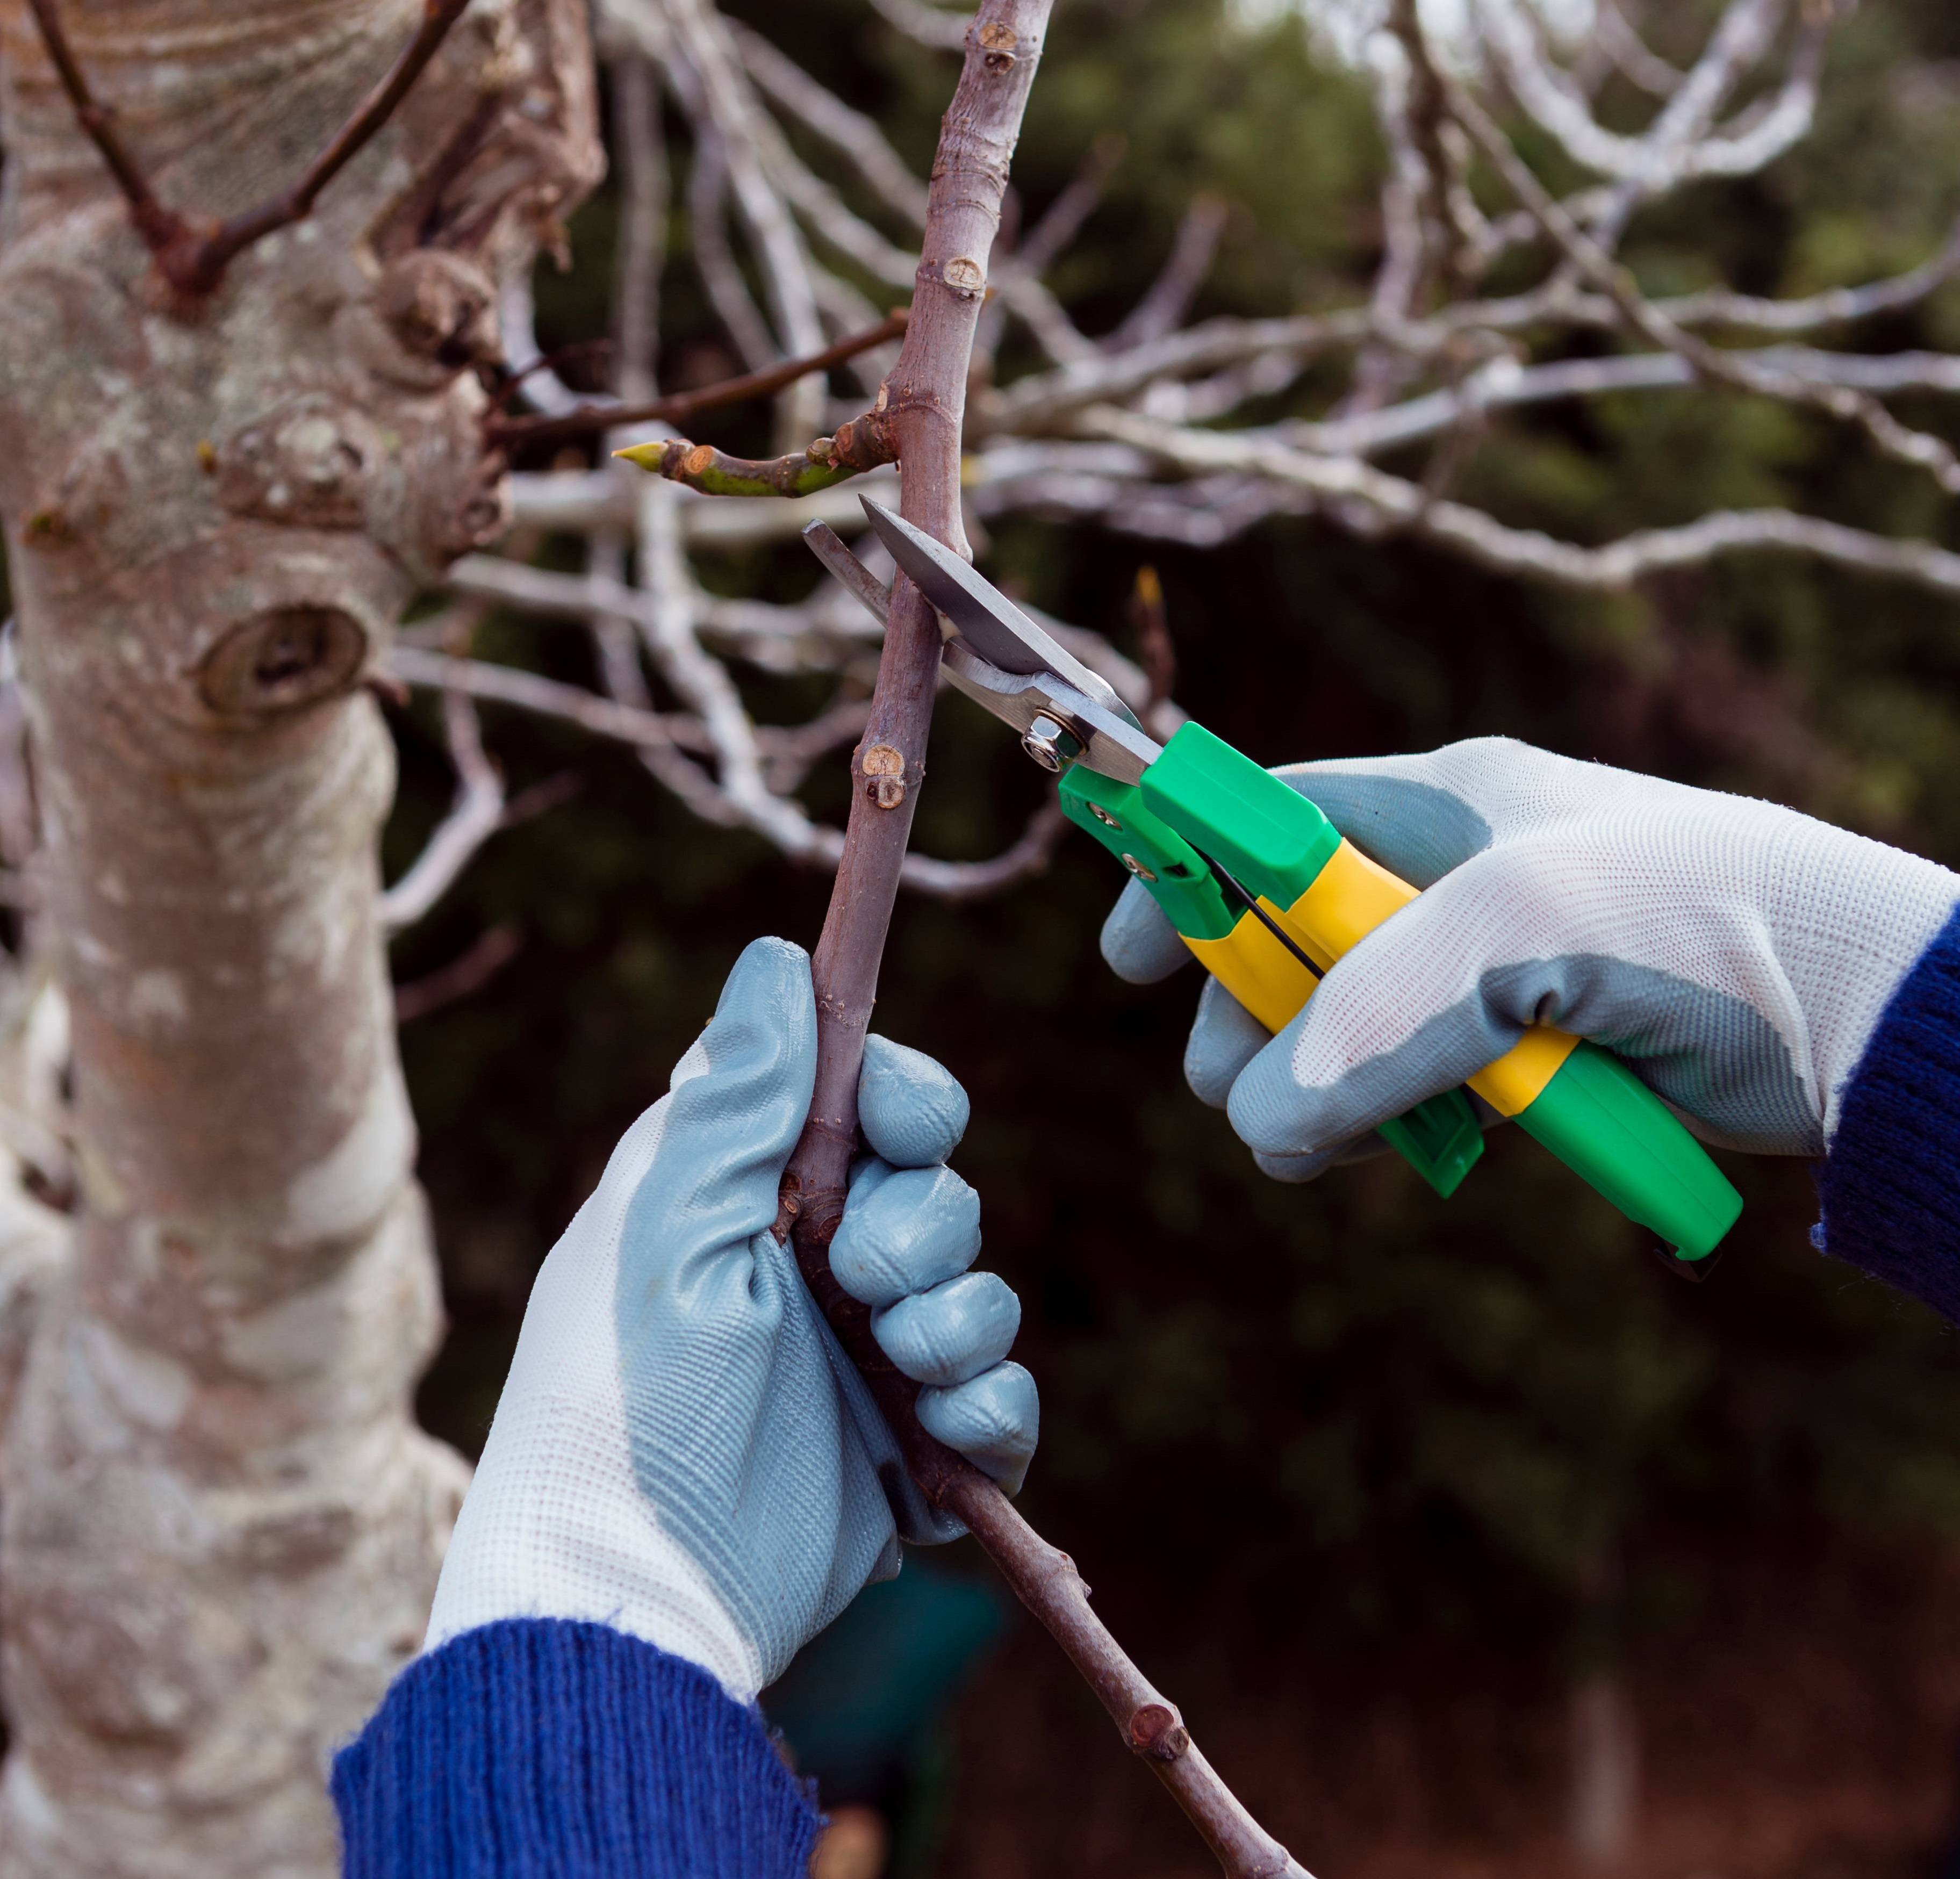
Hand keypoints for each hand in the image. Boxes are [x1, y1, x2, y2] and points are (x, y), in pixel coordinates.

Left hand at [424, 938, 1036, 1702]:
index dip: (904, 1099)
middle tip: (861, 1278)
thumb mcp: (663, 1230)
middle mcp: (810, 1270)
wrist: (632, 1601)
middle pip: (937, 1190)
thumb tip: (774, 958)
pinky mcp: (910, 1457)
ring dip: (955, 1320)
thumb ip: (733, 1097)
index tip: (893, 1125)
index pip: (867, 1102)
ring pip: (981, 1291)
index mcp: (746, 1200)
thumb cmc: (621, 1403)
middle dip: (924, 1225)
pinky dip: (990, 1410)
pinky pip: (1000, 1400)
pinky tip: (939, 1432)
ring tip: (897, 1368)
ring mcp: (864, 1366)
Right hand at [1103, 737, 1958, 1178]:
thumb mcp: (1515, 935)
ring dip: (1314, 1089)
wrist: (1863, 1014)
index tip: (1128, 959)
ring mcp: (1497, 962)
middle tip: (1230, 1094)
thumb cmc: (1694, 923)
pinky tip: (1409, 1151)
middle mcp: (1458, 873)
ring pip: (1349, 1027)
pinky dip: (1395, 1123)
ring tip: (1314, 1152)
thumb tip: (1259, 1118)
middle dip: (1242, 1018)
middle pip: (1289, 939)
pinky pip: (1422, 1085)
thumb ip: (1371, 1015)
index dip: (1185, 875)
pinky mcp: (1537, 1043)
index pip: (1268, 818)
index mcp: (1443, 802)